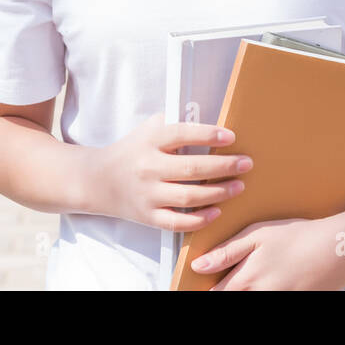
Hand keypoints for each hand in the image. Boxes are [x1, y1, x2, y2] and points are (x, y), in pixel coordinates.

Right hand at [91, 112, 251, 232]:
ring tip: (239, 186)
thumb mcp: (147, 130)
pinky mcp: (148, 217)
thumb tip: (208, 122)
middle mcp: (148, 168)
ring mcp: (148, 195)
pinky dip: (199, 220)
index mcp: (149, 141)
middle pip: (192, 169)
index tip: (230, 136)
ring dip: (218, 193)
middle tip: (246, 164)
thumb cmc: (131, 151)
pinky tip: (217, 211)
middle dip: (224, 166)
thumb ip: (173, 124)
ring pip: (189, 197)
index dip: (208, 134)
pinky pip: (177, 222)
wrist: (97, 181)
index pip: (182, 134)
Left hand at [194, 217, 344, 289]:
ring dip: (245, 289)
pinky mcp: (292, 300)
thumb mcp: (258, 236)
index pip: (215, 294)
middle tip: (228, 277)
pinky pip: (270, 299)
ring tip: (253, 275)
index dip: (205, 289)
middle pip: (231, 299)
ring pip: (251, 300)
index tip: (199, 284)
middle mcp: (259, 297)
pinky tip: (272, 277)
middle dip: (224, 289)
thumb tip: (199, 266)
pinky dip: (264, 290)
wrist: (337, 250)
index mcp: (246, 281)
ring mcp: (277, 300)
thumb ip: (227, 252)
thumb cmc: (296, 237)